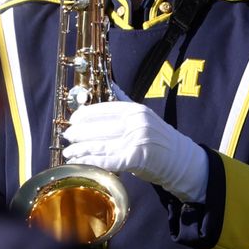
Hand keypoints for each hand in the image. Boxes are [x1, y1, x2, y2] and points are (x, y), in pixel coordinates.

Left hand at [62, 100, 208, 201]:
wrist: (182, 161)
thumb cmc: (160, 139)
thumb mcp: (145, 116)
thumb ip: (125, 103)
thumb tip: (112, 86)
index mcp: (135, 110)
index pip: (103, 109)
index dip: (84, 115)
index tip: (73, 120)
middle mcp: (136, 123)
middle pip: (99, 127)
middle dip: (79, 133)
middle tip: (67, 137)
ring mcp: (137, 140)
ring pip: (101, 144)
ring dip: (81, 149)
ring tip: (69, 152)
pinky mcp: (137, 158)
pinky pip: (109, 160)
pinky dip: (93, 162)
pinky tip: (81, 163)